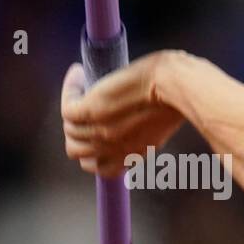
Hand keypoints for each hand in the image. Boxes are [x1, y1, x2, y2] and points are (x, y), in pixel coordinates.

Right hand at [61, 50, 186, 177]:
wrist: (174, 84)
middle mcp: (116, 148)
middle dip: (77, 131)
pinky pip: (67, 109)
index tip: (95, 133)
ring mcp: (102, 132)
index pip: (103, 168)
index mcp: (134, 153)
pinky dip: (69, 90)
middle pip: (77, 152)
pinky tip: (78, 74)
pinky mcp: (91, 112)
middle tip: (84, 108)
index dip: (94, 153)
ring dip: (71, 109)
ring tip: (81, 87)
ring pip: (70, 131)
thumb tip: (131, 117)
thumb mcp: (158, 124)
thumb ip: (142, 130)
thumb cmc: (176, 95)